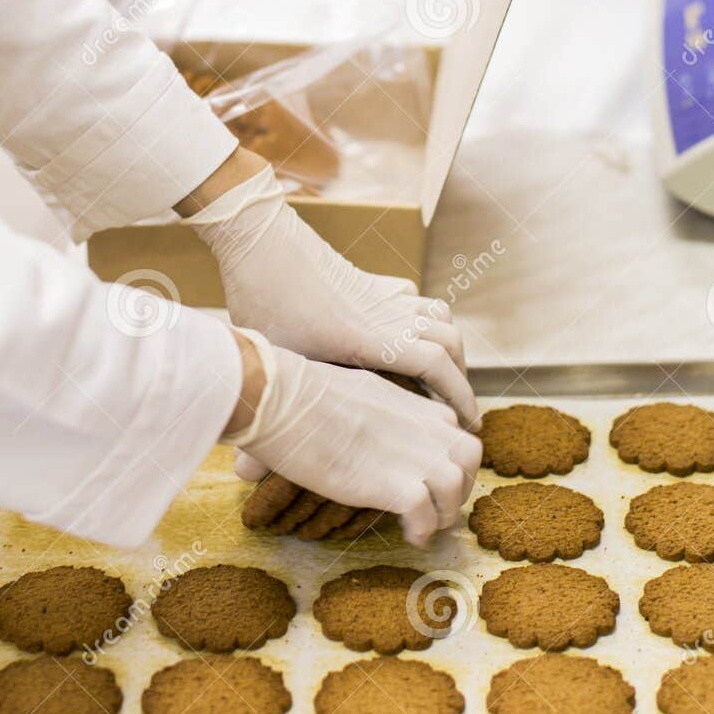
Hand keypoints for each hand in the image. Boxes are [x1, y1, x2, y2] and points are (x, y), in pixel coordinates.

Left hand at [189, 165, 477, 429]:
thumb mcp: (274, 360)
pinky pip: (413, 297)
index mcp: (373, 339)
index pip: (438, 367)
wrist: (261, 239)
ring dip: (448, 347)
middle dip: (461, 377)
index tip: (470, 426)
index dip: (460, 398)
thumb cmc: (265, 300)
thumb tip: (243, 474)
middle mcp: (388, 314)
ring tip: (443, 375)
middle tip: (460, 409)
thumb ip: (274, 412)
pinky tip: (407, 335)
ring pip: (438, 316)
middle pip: (450, 343)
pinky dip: (423, 319)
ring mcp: (381, 293)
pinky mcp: (369, 280)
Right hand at [225, 331, 479, 547]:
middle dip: (460, 486)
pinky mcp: (399, 485)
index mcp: (417, 404)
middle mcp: (428, 427)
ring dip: (445, 512)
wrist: (284, 400)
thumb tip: (355, 434)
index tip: (430, 478)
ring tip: (424, 526)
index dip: (448, 459)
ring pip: (458, 490)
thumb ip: (375, 413)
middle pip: (469, 459)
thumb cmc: (304, 394)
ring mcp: (418, 456)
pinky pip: (428, 517)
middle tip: (437, 506)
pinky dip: (423, 530)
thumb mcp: (358, 394)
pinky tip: (410, 536)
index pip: (454, 433)